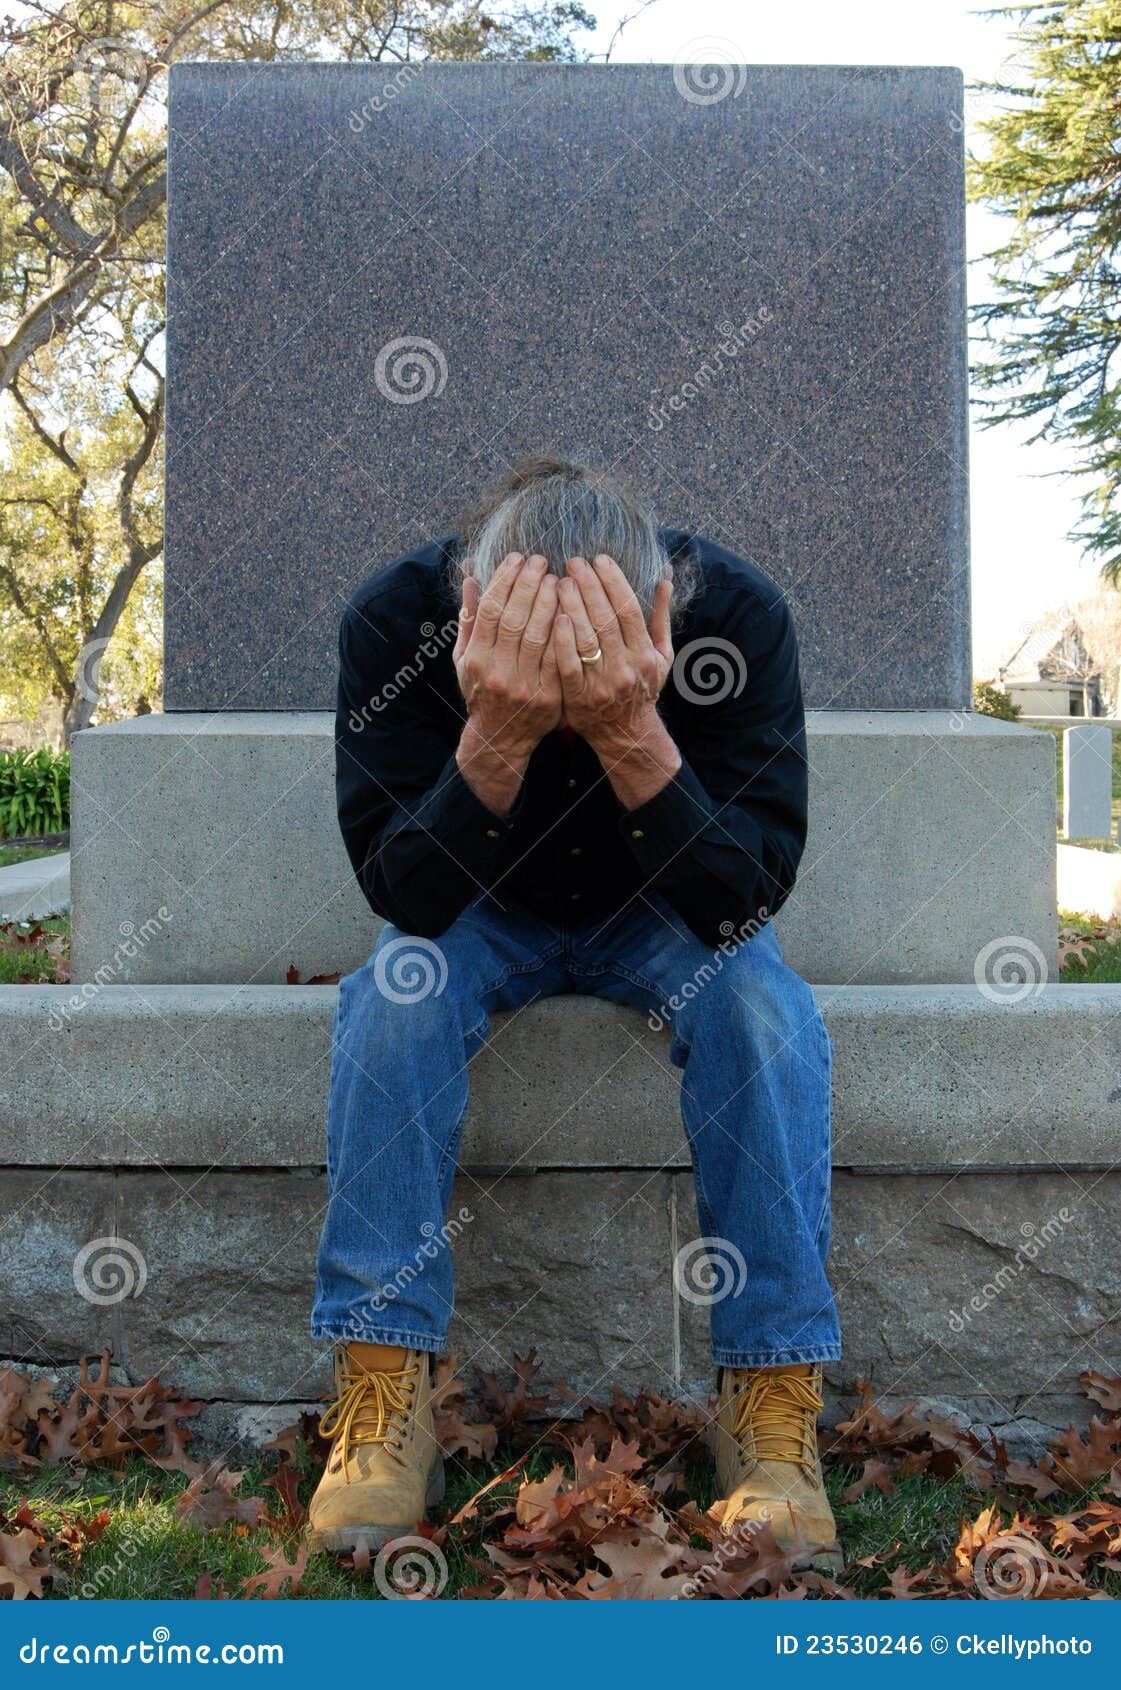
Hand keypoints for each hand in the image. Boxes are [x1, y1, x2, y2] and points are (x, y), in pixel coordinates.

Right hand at [453, 553, 560, 813]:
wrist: (500, 737)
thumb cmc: (482, 690)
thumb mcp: (466, 657)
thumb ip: (469, 618)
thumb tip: (470, 576)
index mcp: (477, 658)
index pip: (491, 609)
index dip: (505, 580)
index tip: (517, 558)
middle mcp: (498, 671)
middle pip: (516, 618)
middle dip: (529, 583)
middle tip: (541, 560)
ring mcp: (524, 685)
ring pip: (539, 634)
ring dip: (550, 601)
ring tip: (558, 577)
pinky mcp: (549, 696)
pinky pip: (559, 656)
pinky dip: (566, 630)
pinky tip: (572, 607)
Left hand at [553, 555, 673, 754]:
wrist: (625, 735)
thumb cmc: (642, 688)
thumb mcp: (661, 655)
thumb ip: (660, 617)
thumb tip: (664, 578)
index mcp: (645, 655)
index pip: (629, 610)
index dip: (614, 582)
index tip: (600, 559)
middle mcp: (625, 669)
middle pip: (606, 620)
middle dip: (589, 586)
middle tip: (574, 562)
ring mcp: (601, 684)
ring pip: (586, 638)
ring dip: (572, 606)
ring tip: (560, 581)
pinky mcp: (578, 697)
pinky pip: (568, 663)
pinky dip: (562, 639)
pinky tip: (554, 615)